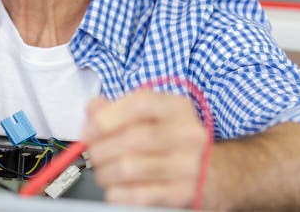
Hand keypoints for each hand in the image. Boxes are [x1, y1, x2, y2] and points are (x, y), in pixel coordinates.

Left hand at [82, 89, 207, 207]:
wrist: (210, 172)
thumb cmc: (171, 140)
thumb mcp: (150, 116)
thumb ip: (116, 108)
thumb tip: (92, 110)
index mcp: (177, 108)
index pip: (142, 104)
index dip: (109, 116)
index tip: (89, 129)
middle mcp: (188, 134)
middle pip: (133, 138)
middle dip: (101, 148)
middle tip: (92, 154)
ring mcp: (188, 165)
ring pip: (130, 167)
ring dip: (105, 172)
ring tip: (103, 171)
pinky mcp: (183, 193)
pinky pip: (138, 195)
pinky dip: (117, 193)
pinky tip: (115, 188)